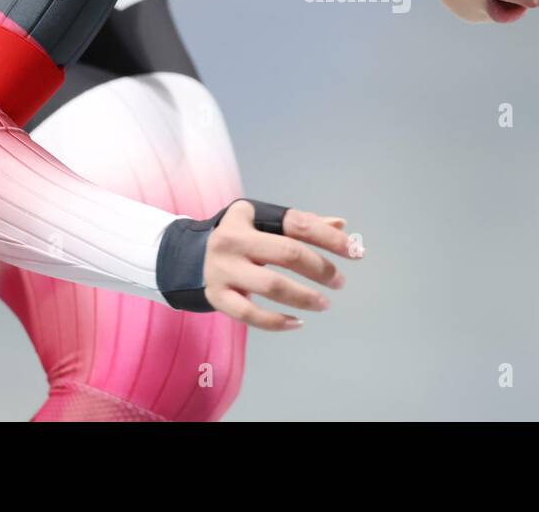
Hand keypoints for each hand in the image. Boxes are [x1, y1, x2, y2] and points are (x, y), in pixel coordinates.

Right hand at [204, 201, 360, 329]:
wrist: (181, 256)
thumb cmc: (236, 238)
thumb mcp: (261, 223)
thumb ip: (300, 225)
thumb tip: (343, 227)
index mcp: (248, 215)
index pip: (298, 223)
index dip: (330, 238)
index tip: (356, 252)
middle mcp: (233, 240)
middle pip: (288, 253)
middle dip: (321, 269)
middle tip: (339, 282)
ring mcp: (222, 269)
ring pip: (273, 286)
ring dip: (305, 297)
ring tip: (324, 303)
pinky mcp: (216, 297)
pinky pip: (251, 315)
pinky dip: (277, 321)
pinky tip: (297, 322)